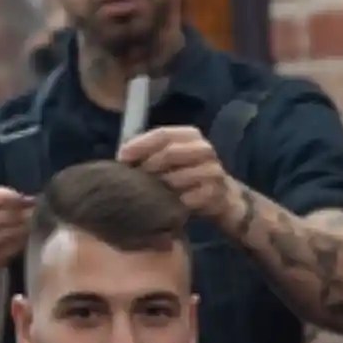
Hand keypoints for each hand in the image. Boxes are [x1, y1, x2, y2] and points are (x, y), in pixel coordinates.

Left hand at [117, 126, 234, 220]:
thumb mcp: (169, 158)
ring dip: (160, 188)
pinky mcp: (216, 193)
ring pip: (178, 177)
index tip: (122, 158)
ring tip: (147, 195)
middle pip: (169, 153)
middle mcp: (204, 149)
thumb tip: (122, 158)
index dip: (140, 145)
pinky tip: (167, 208)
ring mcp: (213, 170)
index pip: (163, 134)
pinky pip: (189, 198)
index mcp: (190, 135)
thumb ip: (148, 153)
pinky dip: (175, 204)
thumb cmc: (184, 174)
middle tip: (133, 181)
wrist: (220, 195)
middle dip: (148, 167)